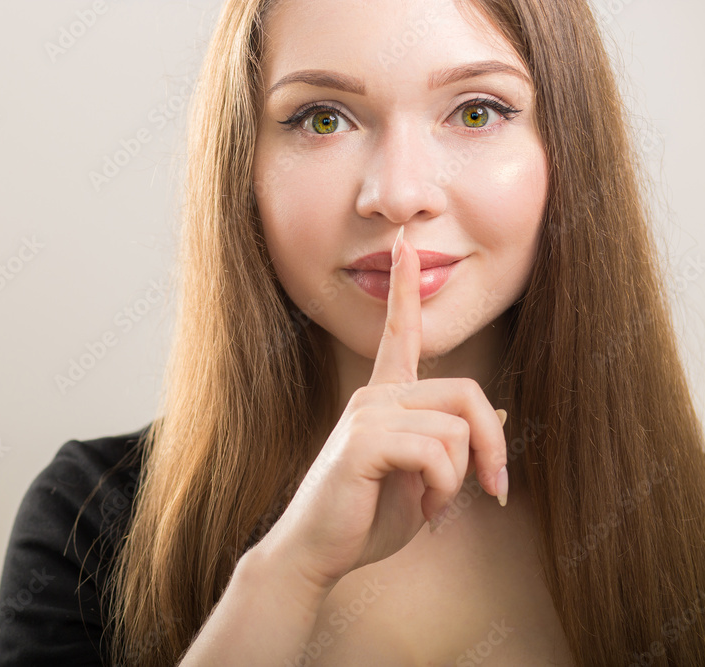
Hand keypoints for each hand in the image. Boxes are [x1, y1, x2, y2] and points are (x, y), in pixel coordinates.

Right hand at [255, 225, 508, 592]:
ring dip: (460, 480)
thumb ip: (452, 446)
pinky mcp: (363, 441)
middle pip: (467, 393)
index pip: (399, 334)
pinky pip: (436, 452)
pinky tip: (423, 507)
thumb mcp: (422, 480)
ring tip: (434, 503)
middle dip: (494, 448)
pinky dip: (444, 489)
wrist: (317, 552)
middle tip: (493, 489)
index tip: (405, 246)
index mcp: (384, 398)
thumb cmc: (365, 518)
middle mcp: (374, 396)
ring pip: (456, 428)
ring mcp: (366, 415)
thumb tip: (498, 413)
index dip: (405, 289)